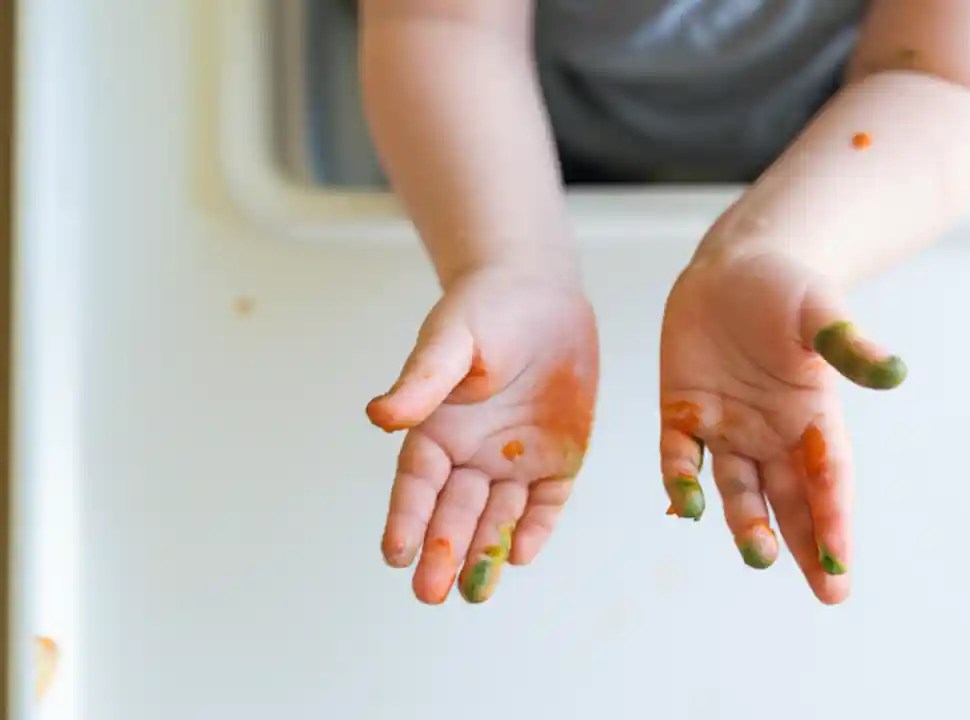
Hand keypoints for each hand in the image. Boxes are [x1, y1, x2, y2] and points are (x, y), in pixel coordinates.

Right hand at [366, 268, 597, 603]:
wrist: (540, 292)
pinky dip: (535, 528)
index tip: (395, 553)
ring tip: (474, 593)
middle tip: (430, 592)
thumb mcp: (450, 341)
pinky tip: (520, 555)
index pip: (418, 484)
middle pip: (454, 512)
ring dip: (485, 553)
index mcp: (437, 430)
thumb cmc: (484, 310)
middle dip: (443, 552)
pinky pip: (546, 502)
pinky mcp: (558, 459)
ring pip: (497, 517)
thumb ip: (423, 381)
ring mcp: (515, 461)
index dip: (406, 518)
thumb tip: (380, 416)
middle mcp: (472, 455)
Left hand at [658, 251, 904, 603]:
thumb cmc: (786, 287)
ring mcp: (728, 428)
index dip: (836, 519)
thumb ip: (847, 345)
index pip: (830, 477)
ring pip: (740, 491)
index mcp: (813, 414)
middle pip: (794, 500)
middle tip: (829, 592)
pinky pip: (680, 459)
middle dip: (811, 545)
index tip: (841, 563)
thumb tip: (895, 371)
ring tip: (761, 556)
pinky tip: (686, 504)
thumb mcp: (820, 312)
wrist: (732, 267)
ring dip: (751, 526)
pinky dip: (681, 482)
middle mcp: (772, 433)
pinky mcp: (683, 415)